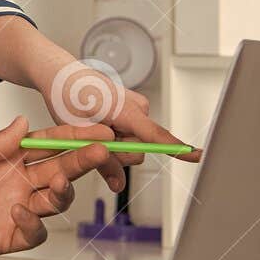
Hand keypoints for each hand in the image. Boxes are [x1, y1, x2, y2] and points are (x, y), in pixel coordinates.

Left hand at [0, 116, 118, 259]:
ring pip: (56, 200)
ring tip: (56, 183)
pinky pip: (36, 232)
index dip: (75, 138)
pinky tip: (18, 210)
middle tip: (104, 151)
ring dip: (63, 191)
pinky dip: (34, 222)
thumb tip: (23, 123)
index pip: (49, 143)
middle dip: (85, 160)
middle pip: (61, 169)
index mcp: (5, 155)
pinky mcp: (7, 235)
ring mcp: (14, 208)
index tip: (100, 131)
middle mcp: (15, 180)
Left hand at [42, 60, 200, 161]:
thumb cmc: (67, 95)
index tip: (197, 155)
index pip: (155, 134)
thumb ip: (102, 159)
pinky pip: (131, 137)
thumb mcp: (77, 133)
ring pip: (134, 146)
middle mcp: (138, 108)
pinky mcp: (134, 113)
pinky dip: (116, 139)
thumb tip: (118, 184)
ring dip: (114, 146)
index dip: (176, 147)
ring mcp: (138, 110)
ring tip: (93, 127)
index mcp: (125, 109)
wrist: (63, 75)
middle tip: (92, 137)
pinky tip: (101, 128)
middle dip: (116, 153)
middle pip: (138, 150)